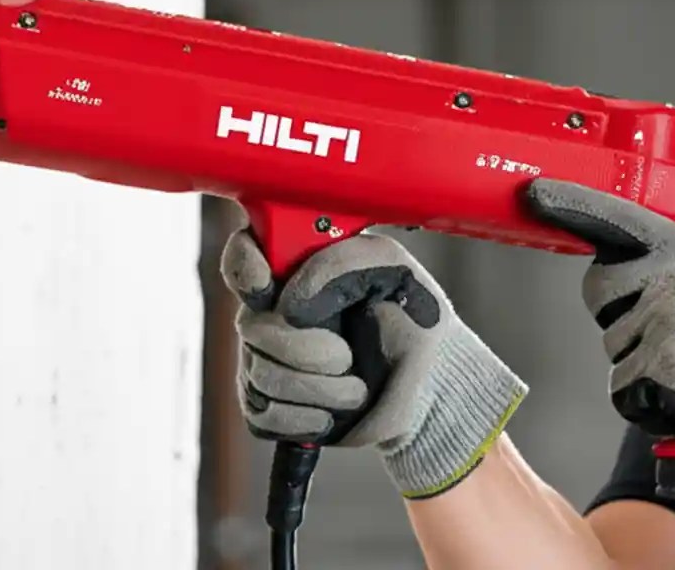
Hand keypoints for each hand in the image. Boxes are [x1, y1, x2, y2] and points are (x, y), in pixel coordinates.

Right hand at [220, 228, 526, 498]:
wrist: (431, 387)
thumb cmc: (414, 320)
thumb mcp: (391, 269)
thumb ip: (340, 264)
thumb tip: (290, 304)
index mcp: (298, 269)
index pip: (243, 255)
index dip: (245, 268)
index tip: (269, 286)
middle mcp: (274, 314)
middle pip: (253, 328)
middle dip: (307, 348)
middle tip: (347, 352)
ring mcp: (267, 362)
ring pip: (261, 377)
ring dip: (320, 388)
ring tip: (356, 385)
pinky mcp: (272, 410)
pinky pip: (263, 416)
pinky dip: (307, 419)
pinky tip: (336, 410)